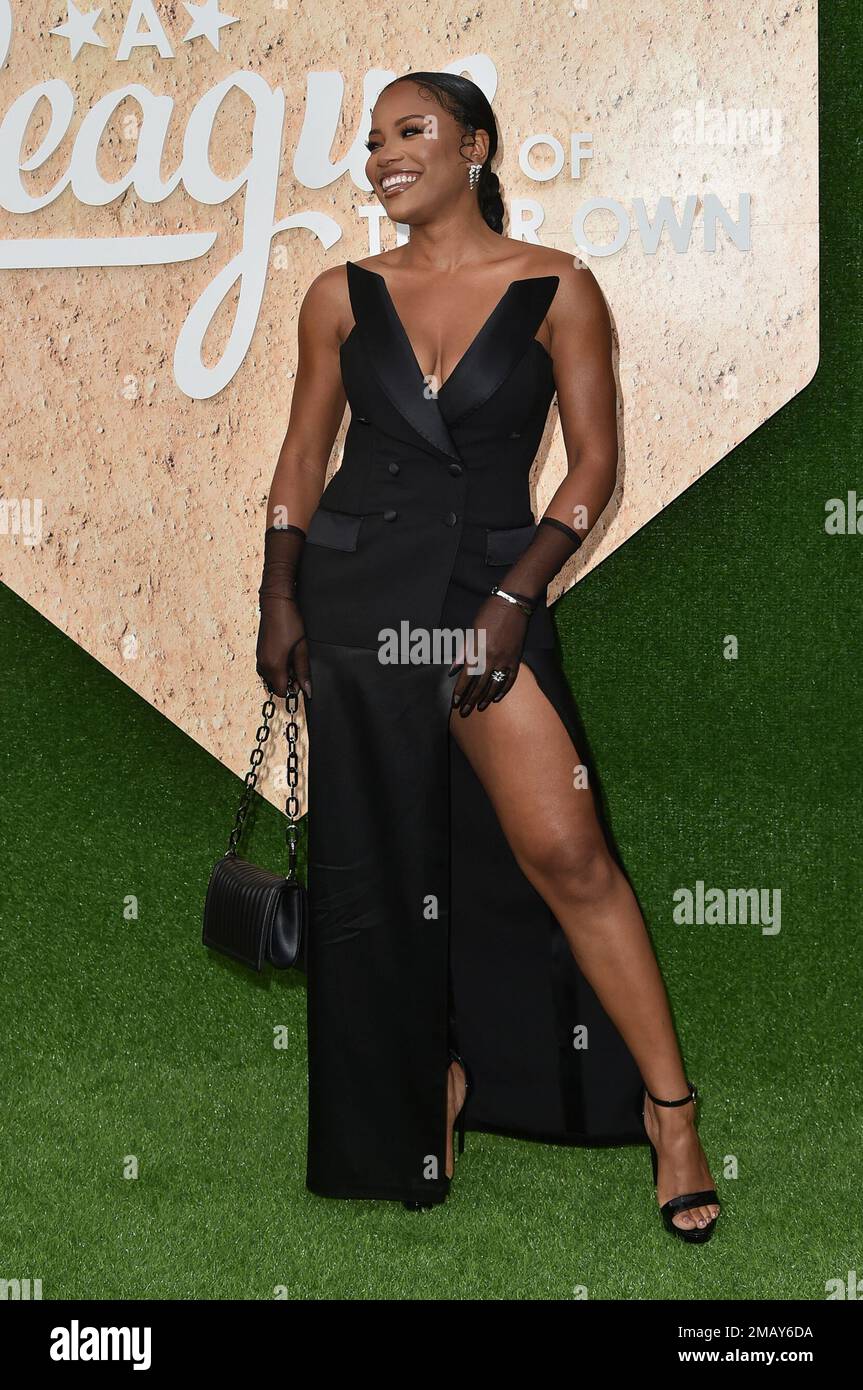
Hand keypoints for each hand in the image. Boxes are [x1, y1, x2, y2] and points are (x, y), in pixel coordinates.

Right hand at [256, 595, 310, 699]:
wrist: (276, 603)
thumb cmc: (290, 622)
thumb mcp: (301, 648)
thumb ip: (303, 670)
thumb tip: (307, 689)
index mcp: (274, 666)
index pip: (281, 691)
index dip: (292, 689)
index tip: (301, 680)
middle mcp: (263, 665)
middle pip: (275, 686)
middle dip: (287, 682)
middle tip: (298, 668)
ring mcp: (259, 658)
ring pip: (270, 677)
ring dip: (281, 674)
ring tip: (292, 659)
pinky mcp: (259, 652)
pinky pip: (266, 668)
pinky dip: (276, 667)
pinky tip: (284, 654)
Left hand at [450, 593, 528, 714]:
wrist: (513, 605)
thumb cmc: (488, 614)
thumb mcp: (472, 631)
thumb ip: (463, 651)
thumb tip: (453, 669)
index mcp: (478, 650)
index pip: (466, 677)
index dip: (460, 692)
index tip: (455, 702)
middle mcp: (491, 658)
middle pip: (479, 685)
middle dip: (470, 700)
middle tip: (464, 712)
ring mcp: (505, 660)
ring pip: (494, 685)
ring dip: (486, 699)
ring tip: (479, 708)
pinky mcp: (516, 659)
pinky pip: (510, 679)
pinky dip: (503, 689)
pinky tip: (497, 698)